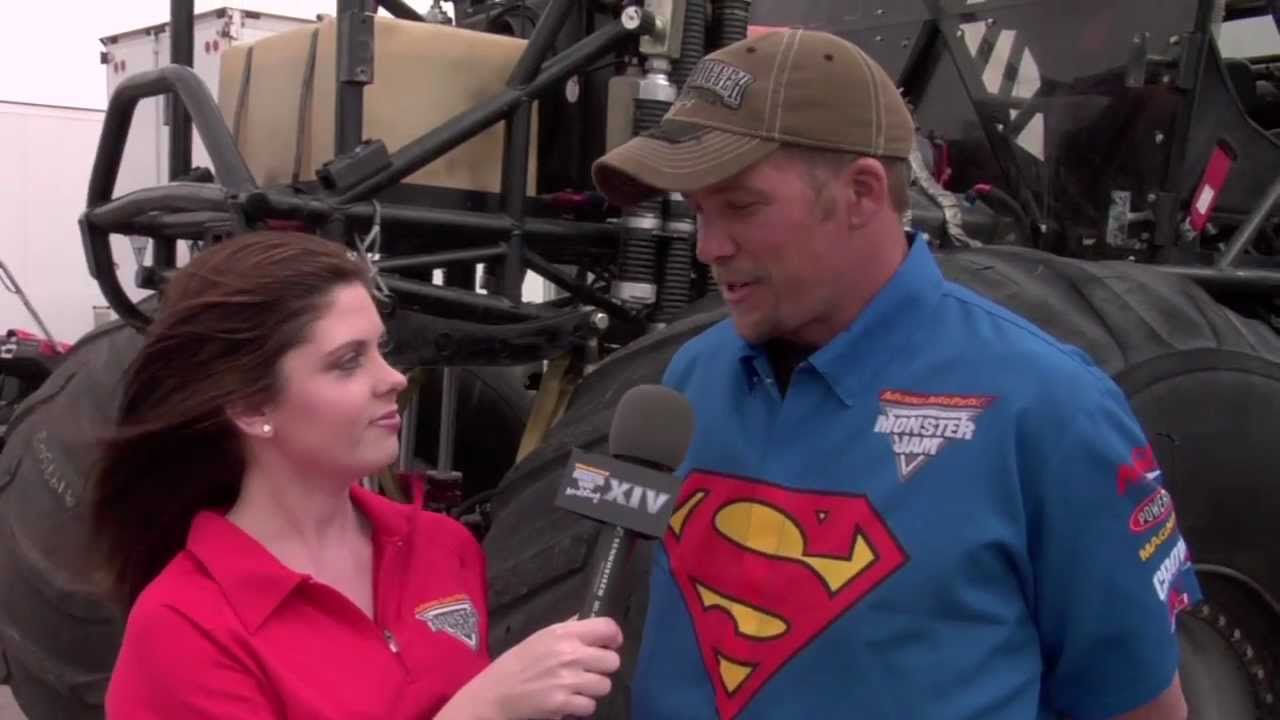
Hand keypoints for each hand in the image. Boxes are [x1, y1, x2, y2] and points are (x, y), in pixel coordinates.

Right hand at [442, 616, 623, 719]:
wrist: (496, 693)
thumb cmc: (518, 662)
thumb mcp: (542, 636)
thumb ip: (569, 628)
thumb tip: (590, 620)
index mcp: (564, 633)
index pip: (607, 627)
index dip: (614, 637)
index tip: (610, 645)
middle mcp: (569, 654)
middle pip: (613, 661)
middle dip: (603, 668)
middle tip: (589, 670)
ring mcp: (567, 680)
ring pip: (605, 685)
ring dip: (593, 689)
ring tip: (576, 687)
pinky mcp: (563, 703)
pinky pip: (590, 706)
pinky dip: (580, 706)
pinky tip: (567, 700)